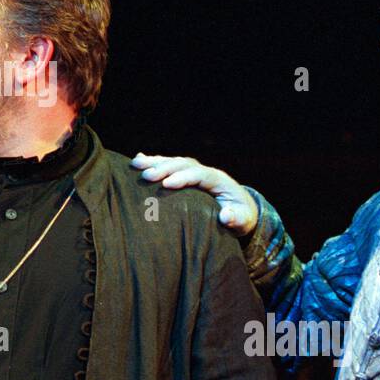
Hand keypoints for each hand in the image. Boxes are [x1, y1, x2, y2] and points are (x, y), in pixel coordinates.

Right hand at [131, 153, 257, 235]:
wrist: (240, 208)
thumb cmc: (240, 216)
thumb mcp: (243, 220)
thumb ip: (236, 218)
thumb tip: (225, 216)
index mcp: (218, 180)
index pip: (200, 174)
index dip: (183, 177)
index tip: (166, 184)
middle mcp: (205, 171)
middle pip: (184, 164)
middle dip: (164, 168)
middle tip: (146, 176)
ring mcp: (194, 171)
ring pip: (173, 161)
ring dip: (154, 162)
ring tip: (135, 165)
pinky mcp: (185, 175)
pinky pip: (169, 165)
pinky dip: (154, 161)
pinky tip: (138, 160)